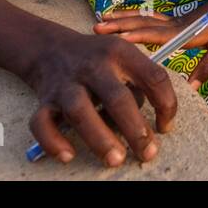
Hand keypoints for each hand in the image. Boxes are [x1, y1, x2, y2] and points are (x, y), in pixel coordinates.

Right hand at [25, 31, 177, 166]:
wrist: (52, 48)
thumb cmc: (99, 60)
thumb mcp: (124, 56)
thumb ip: (141, 82)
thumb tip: (156, 122)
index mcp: (121, 53)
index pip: (153, 77)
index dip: (166, 104)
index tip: (165, 127)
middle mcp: (93, 66)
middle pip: (117, 98)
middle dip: (135, 129)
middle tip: (147, 154)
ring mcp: (66, 83)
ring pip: (80, 111)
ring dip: (99, 138)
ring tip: (116, 159)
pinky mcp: (44, 100)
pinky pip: (42, 123)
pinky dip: (53, 141)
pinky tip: (68, 156)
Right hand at [93, 0, 207, 88]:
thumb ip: (207, 65)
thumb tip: (191, 88)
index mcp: (184, 32)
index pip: (157, 34)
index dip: (138, 38)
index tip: (118, 40)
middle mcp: (173, 24)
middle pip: (142, 24)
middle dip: (119, 26)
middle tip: (97, 28)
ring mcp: (171, 20)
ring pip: (142, 18)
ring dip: (121, 19)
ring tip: (101, 20)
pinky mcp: (172, 19)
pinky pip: (147, 17)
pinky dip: (131, 17)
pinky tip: (119, 18)